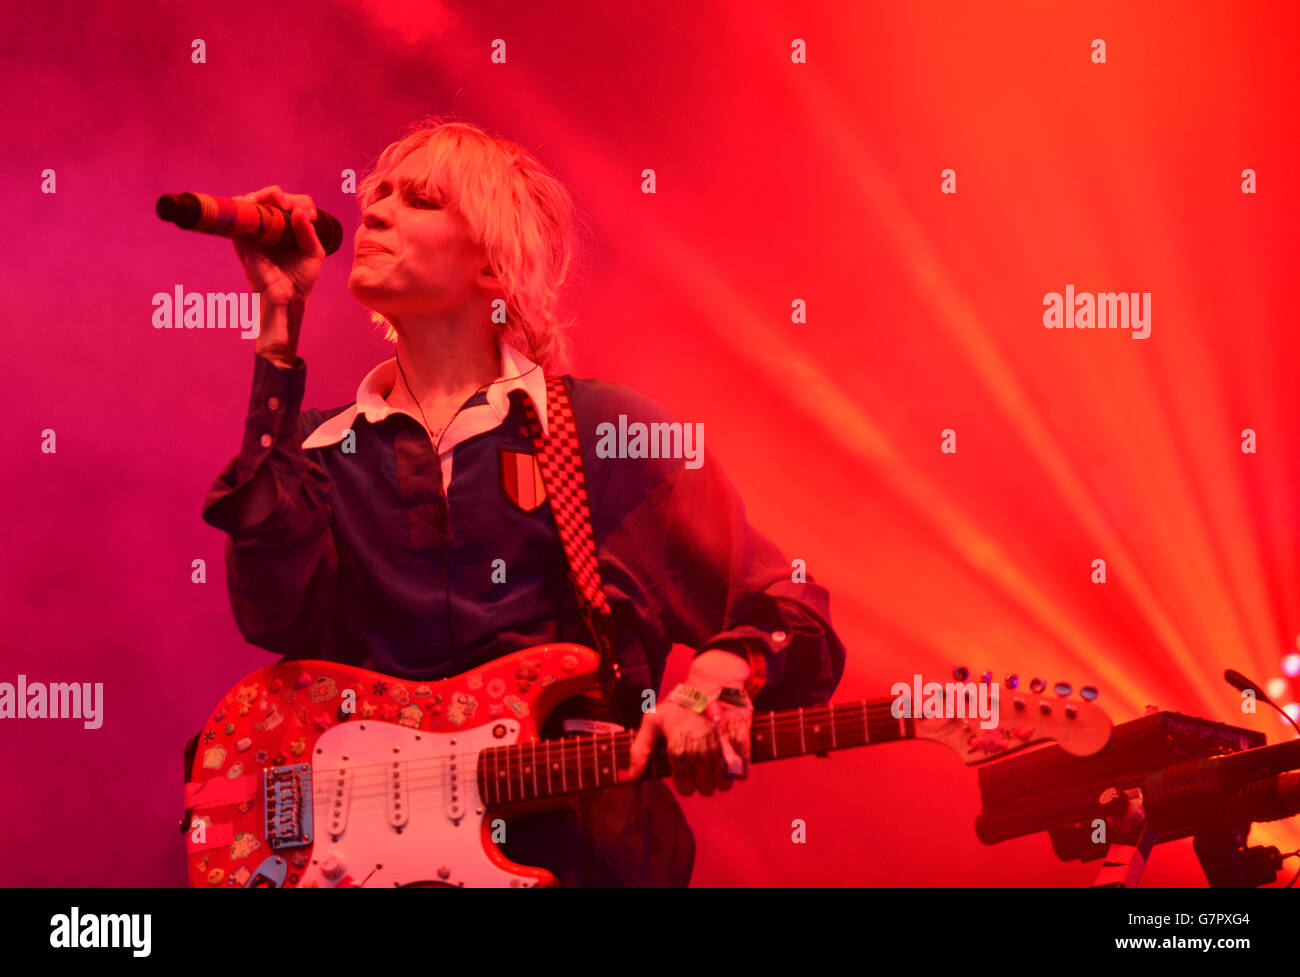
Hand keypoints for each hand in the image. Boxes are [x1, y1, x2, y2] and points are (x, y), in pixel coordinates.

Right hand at [232, 185, 324, 362]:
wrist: (289, 298)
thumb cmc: (300, 279)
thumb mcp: (313, 252)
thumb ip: (308, 232)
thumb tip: (300, 211)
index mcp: (284, 230)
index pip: (287, 203)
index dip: (300, 201)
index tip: (312, 214)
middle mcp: (267, 228)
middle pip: (269, 197)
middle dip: (286, 196)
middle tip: (301, 208)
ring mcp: (253, 232)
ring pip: (253, 199)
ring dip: (269, 195)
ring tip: (285, 204)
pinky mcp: (242, 238)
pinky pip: (239, 214)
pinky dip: (250, 203)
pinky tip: (268, 206)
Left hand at [619, 651, 753, 796]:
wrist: (711, 682)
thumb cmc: (679, 704)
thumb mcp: (653, 721)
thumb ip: (639, 750)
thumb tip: (630, 777)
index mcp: (679, 753)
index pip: (686, 789)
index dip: (685, 782)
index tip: (685, 769)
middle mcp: (701, 755)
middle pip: (706, 789)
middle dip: (702, 780)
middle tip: (699, 764)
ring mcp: (723, 751)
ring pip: (724, 784)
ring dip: (720, 777)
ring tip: (714, 762)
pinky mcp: (741, 743)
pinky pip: (743, 773)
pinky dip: (739, 771)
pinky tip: (730, 759)